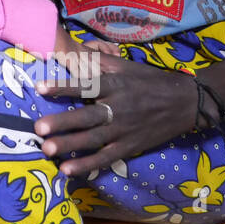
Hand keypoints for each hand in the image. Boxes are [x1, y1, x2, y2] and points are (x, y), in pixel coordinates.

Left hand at [34, 54, 196, 176]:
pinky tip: (68, 169)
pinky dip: (87, 164)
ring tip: (46, 149)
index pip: (85, 85)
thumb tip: (71, 54)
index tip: (39, 87)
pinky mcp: (130, 146)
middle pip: (86, 117)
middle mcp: (118, 108)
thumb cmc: (150, 81)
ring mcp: (124, 130)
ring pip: (93, 139)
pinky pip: (106, 157)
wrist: (186, 102)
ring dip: (69, 145)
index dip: (62, 87)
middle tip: (38, 128)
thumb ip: (98, 63)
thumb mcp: (126, 66)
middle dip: (62, 123)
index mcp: (115, 85)